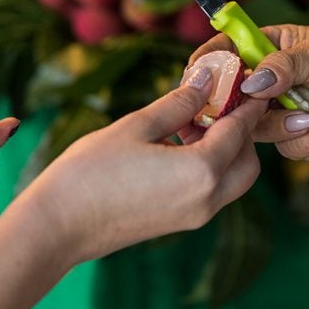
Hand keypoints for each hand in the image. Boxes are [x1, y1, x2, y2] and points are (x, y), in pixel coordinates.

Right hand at [15, 76, 265, 263]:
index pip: (240, 131)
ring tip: (190, 120)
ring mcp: (195, 216)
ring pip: (232, 179)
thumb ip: (179, 103)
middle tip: (218, 103)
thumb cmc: (89, 173)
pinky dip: (209, 166)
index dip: (247, 103)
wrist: (57, 227)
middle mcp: (208, 199)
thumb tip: (207, 81)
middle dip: (242, 131)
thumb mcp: (136, 126)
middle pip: (247, 162)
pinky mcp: (180, 222)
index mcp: (202, 172)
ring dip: (224, 149)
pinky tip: (177, 143)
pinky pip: (211, 191)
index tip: (250, 82)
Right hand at [192, 25, 308, 162]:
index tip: (196, 74)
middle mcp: (272, 85)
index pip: (227, 54)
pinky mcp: (303, 141)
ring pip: (258, 131)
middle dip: (240, 109)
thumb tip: (252, 82)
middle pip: (232, 101)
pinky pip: (290, 150)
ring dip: (285, 126)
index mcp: (271, 51)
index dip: (209, 65)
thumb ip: (286, 65)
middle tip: (254, 108)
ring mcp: (286, 114)